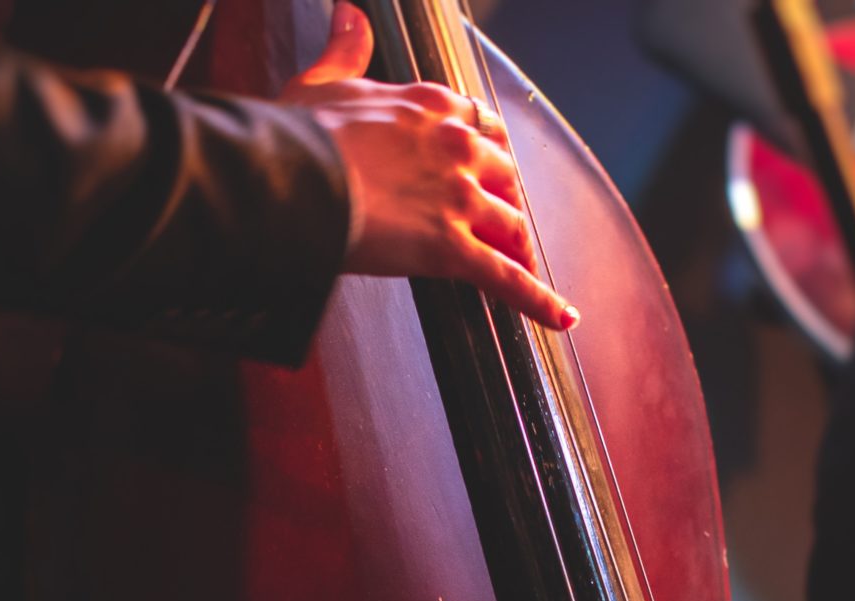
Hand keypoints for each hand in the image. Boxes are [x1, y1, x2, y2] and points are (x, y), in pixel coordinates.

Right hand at [283, 3, 577, 330]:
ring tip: (528, 265)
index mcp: (433, 106)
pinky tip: (562, 317)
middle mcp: (458, 148)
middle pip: (504, 177)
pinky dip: (539, 301)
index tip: (486, 163)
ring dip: (521, 246)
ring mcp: (460, 199)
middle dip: (506, 199)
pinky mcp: (453, 248)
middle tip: (506, 220)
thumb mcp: (324, 80)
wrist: (291, 179)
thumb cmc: (301, 135)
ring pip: (511, 225)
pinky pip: (507, 279)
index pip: (481, 126)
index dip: (487, 150)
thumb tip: (349, 15)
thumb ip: (346, 48)